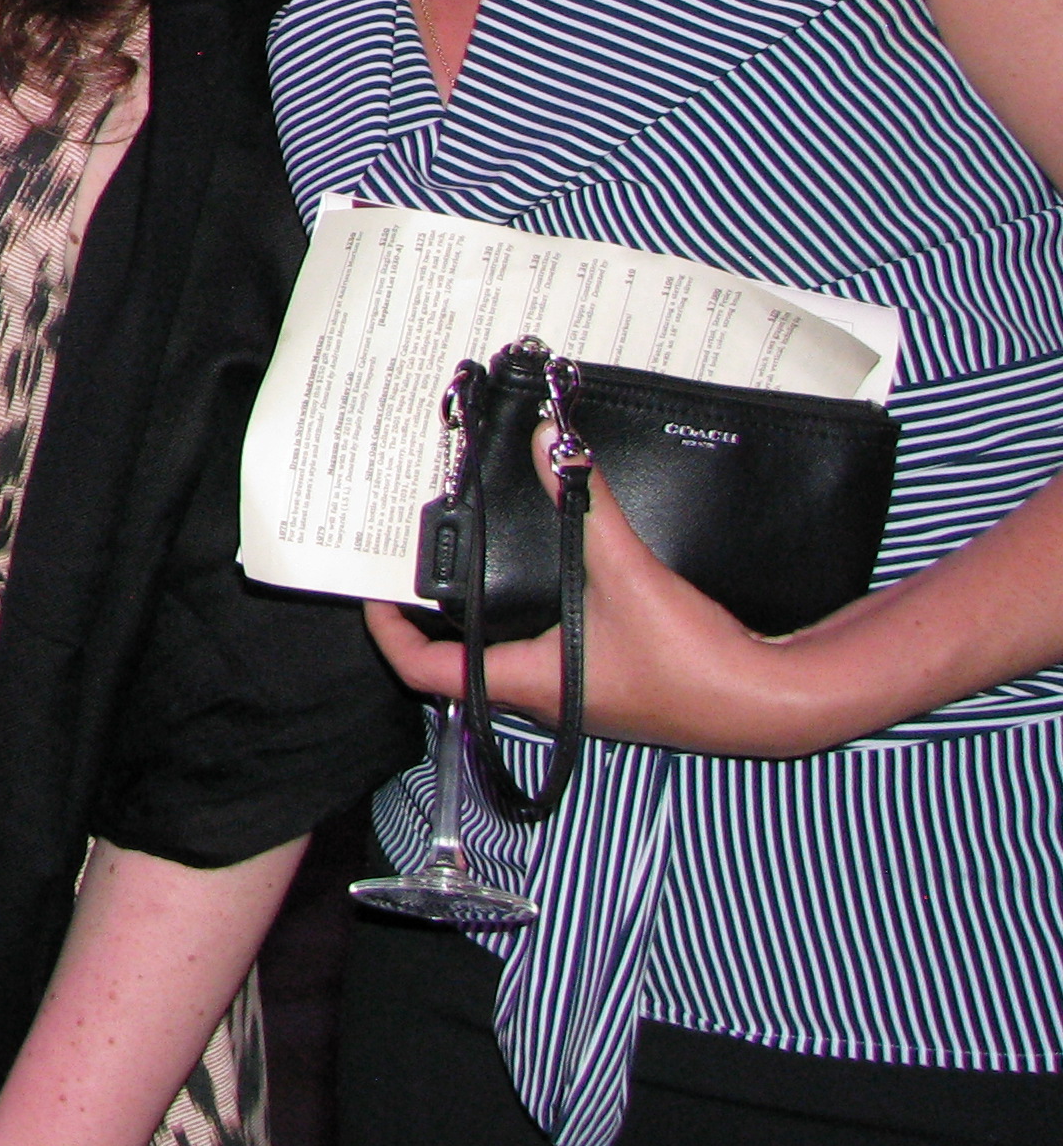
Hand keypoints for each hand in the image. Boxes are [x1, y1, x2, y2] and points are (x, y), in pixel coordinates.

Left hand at [361, 456, 843, 758]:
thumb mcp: (628, 575)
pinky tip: (544, 577)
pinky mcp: (614, 685)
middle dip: (433, 617)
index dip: (389, 635)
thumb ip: (587, 508)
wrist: (776, 702)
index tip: (369, 593)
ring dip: (483, 618)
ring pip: (506, 658)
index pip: (428, 672)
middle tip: (415, 563)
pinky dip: (532, 617)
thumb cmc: (695, 662)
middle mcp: (545, 698)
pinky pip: (551, 651)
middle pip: (460, 664)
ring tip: (467, 562)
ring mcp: (580, 696)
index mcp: (529, 684)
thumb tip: (551, 443)